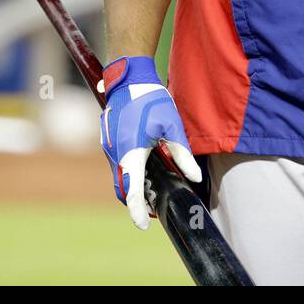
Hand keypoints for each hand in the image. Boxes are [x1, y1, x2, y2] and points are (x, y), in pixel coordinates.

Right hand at [99, 55, 201, 228]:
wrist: (128, 77)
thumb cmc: (151, 99)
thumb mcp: (172, 125)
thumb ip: (182, 153)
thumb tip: (194, 177)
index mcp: (129, 151)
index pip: (131, 191)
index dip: (136, 211)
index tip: (144, 225)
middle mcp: (114, 152)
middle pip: (122, 188)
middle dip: (135, 202)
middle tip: (154, 208)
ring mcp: (108, 146)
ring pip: (118, 176)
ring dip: (132, 186)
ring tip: (151, 190)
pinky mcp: (108, 139)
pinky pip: (117, 164)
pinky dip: (128, 173)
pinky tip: (144, 168)